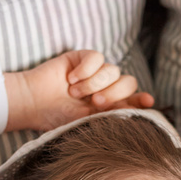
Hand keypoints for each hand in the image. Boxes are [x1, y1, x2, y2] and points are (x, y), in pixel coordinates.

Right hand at [3, 49, 154, 132]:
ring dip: (94, 83)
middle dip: (114, 94)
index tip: (147, 101)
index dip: (141, 99)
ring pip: (113, 70)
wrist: (33, 103)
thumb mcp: (87, 122)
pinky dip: (86, 69)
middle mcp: (105, 88)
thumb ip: (114, 114)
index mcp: (109, 106)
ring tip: (75, 93)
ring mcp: (94, 72)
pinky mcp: (83, 58)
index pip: (133, 99)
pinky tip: (71, 79)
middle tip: (95, 103)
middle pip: (128, 82)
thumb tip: (145, 106)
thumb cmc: (57, 118)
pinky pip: (97, 57)